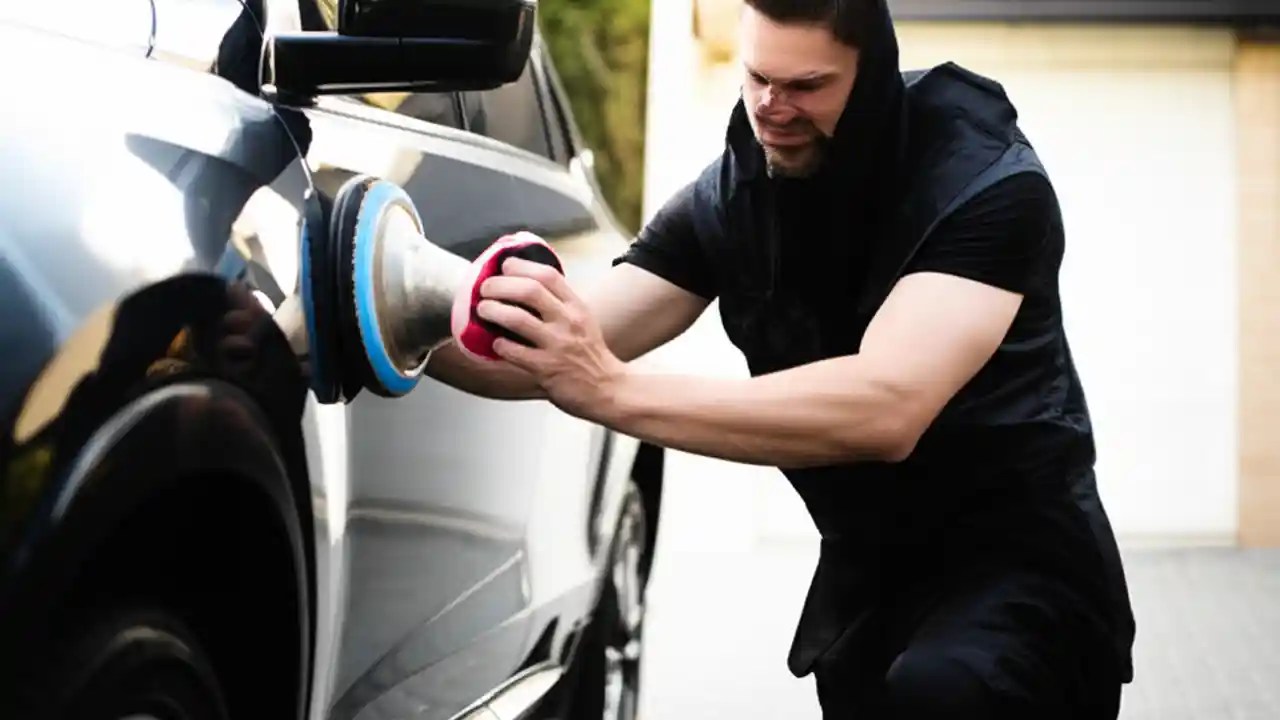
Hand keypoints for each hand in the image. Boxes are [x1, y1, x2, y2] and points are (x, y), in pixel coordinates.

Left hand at [475, 256, 627, 420]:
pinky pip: (513, 351)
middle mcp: (568, 322)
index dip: (521, 266)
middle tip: (485, 288)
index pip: (548, 274)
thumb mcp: (583, 321)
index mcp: (576, 307)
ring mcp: (557, 345)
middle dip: (499, 285)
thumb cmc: (590, 355)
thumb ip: (559, 304)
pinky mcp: (546, 369)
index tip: (505, 266)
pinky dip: (499, 344)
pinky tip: (496, 343)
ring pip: (516, 318)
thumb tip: (525, 286)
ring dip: (493, 311)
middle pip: (528, 290)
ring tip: (483, 310)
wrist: (608, 390)